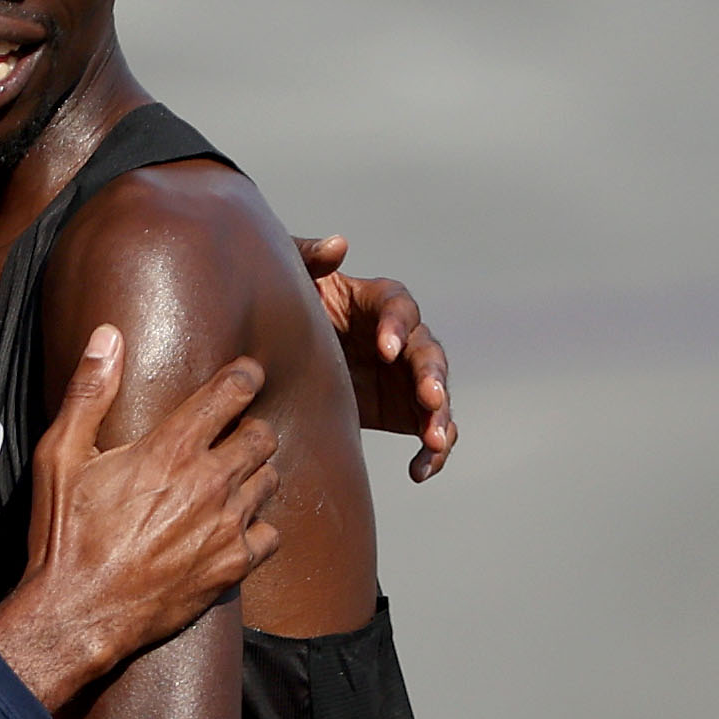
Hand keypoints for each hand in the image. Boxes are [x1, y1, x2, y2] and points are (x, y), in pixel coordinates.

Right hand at [0, 327, 277, 705]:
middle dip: (251, 430)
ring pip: (270, 482)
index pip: (232, 392)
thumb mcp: (60, 457)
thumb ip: (88, 392)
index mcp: (170, 448)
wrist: (76, 614)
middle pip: (262, 436)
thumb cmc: (64, 537)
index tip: (246, 375)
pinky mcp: (232, 567)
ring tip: (230, 484)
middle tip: (231, 438)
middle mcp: (209, 483)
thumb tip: (108, 336)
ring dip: (254, 477)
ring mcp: (226, 527)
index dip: (245, 376)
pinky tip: (235, 530)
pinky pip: (271, 535)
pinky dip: (258, 529)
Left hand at [294, 235, 454, 480]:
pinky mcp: (402, 411)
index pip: (398, 306)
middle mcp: (399, 339)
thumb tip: (339, 246)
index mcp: (375, 302)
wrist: (277, 357)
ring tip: (437, 441)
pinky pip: (427, 431)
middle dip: (431, 376)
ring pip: (436, 395)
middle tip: (429, 398)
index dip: (397, 325)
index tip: (386, 349)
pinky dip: (431, 453)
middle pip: (427, 353)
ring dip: (441, 417)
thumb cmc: (285, 307)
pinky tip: (420, 472)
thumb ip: (308, 258)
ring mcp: (404, 377)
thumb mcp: (288, 278)